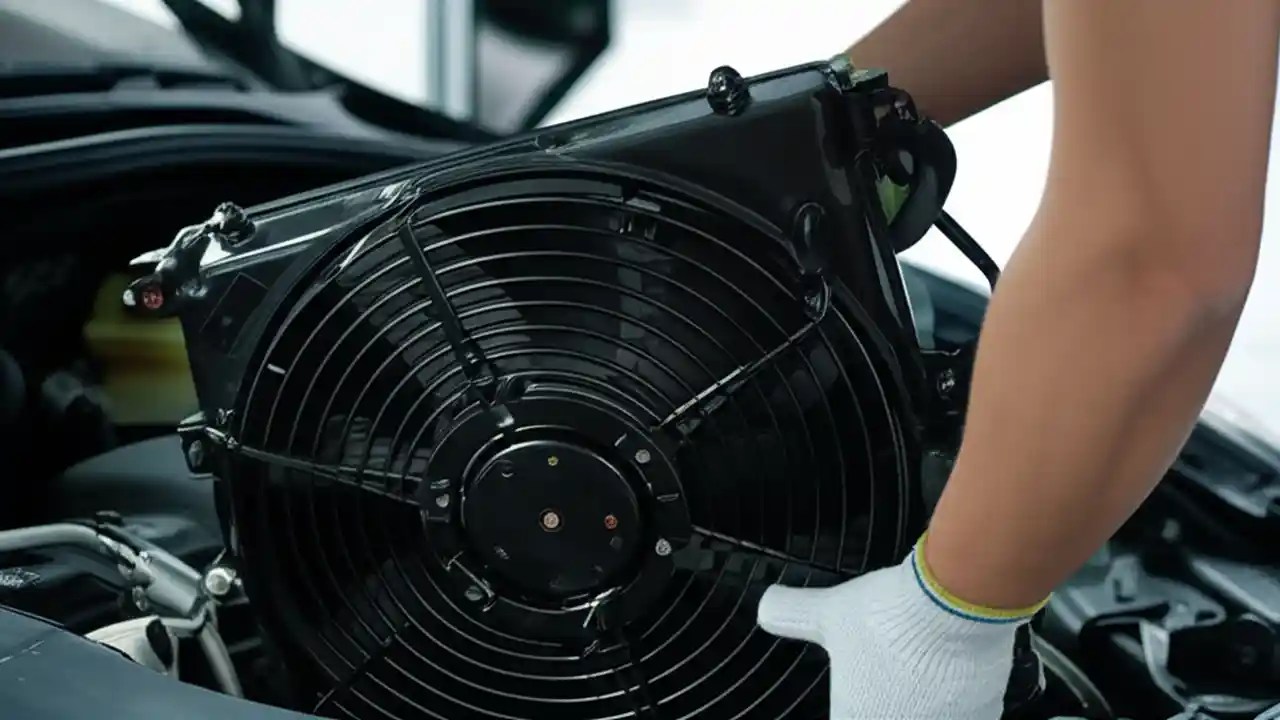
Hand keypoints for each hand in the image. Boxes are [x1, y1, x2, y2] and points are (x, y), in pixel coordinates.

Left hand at [757, 542, 1040, 719]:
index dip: (848, 710)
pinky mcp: (985, 714)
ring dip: (920, 706)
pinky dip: (957, 705)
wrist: (958, 604)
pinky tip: (952, 686)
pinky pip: (968, 715)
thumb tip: (764, 608)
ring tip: (915, 682)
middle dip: (885, 705)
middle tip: (884, 686)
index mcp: (858, 718)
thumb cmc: (886, 615)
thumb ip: (793, 615)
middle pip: (886, 717)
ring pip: (928, 717)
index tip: (850, 701)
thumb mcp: (829, 613)